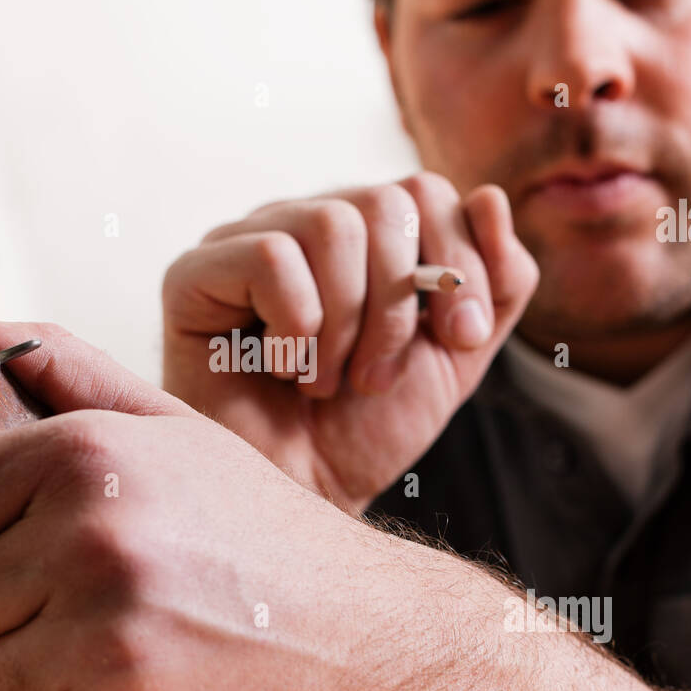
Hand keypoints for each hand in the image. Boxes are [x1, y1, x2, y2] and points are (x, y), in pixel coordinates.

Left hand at [0, 311, 471, 690]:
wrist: (366, 637)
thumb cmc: (258, 534)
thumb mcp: (170, 432)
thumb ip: (56, 374)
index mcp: (85, 453)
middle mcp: (88, 532)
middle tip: (62, 595)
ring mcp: (104, 626)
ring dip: (22, 665)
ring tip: (108, 637)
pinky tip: (129, 680)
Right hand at [162, 173, 537, 511]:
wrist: (299, 500)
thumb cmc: (363, 431)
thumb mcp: (456, 357)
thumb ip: (497, 283)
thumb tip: (491, 197)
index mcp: (361, 234)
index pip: (423, 191)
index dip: (459, 263)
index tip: (460, 339)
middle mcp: (300, 223)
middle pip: (383, 201)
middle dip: (399, 305)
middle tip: (376, 376)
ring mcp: (243, 242)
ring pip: (332, 224)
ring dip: (346, 324)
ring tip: (325, 381)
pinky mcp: (193, 273)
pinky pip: (272, 258)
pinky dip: (295, 329)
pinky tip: (280, 371)